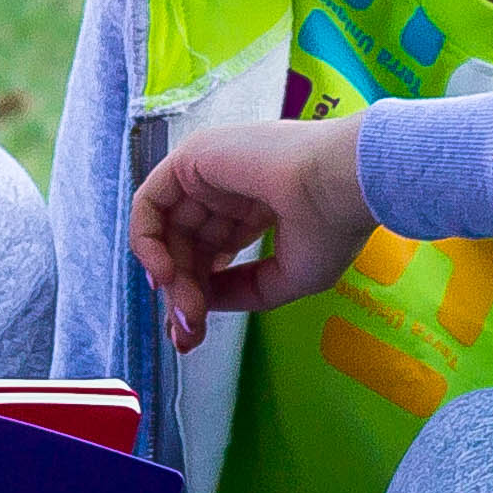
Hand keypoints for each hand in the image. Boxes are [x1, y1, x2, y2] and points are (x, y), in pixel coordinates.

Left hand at [130, 119, 378, 351]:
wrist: (345, 183)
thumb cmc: (333, 226)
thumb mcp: (285, 277)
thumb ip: (240, 291)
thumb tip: (198, 304)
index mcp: (257, 206)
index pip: (211, 252)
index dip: (199, 295)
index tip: (193, 335)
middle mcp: (229, 186)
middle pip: (186, 248)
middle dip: (183, 295)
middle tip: (187, 333)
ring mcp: (210, 170)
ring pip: (167, 232)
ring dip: (170, 279)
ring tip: (185, 311)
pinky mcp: (192, 157)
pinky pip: (149, 203)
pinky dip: (146, 242)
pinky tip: (165, 275)